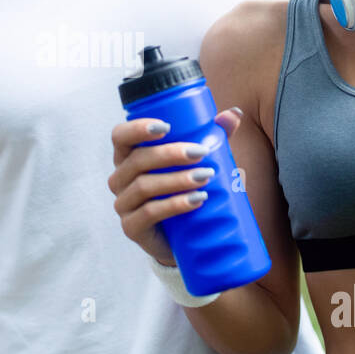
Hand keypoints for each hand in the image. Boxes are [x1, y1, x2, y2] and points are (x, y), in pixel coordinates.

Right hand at [108, 109, 242, 266]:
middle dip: (169, 154)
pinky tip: (196, 200)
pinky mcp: (131, 228)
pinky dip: (174, 205)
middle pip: (137, 160)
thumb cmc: (186, 191)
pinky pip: (149, 213)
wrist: (184, 238)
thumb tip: (234, 114)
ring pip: (143, 186)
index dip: (137, 128)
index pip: (120, 136)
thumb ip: (214, 137)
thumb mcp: (198, 163)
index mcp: (129, 157)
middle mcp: (120, 179)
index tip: (166, 126)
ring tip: (205, 176)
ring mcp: (123, 205)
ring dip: (176, 179)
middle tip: (201, 153)